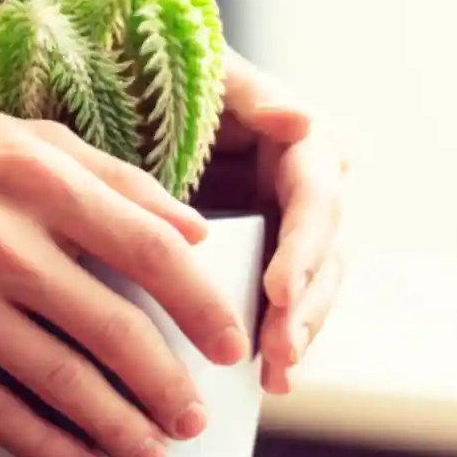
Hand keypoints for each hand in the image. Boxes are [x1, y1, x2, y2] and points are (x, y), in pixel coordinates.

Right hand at [0, 106, 248, 456]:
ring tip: (153, 452)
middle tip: (195, 419)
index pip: (150, 252)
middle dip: (167, 386)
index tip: (228, 348)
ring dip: (119, 427)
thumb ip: (113, 178)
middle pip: (113, 330)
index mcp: (39, 180)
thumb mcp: (22, 140)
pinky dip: (46, 447)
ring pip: (60, 381)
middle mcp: (0, 240)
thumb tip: (192, 229)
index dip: (200, 308)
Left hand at [192, 49, 348, 393]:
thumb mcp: (209, 77)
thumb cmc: (171, 76)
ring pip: (311, 287)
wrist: (133, 100)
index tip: (279, 290)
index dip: (304, 246)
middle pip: (323, 254)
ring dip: (298, 332)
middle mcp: (308, 189)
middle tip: (280, 351)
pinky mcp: (266, 256)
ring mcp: (288, 227)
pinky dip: (277, 337)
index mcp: (304, 144)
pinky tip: (269, 380)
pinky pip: (283, 302)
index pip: (317, 198)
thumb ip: (253, 96)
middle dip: (305, 306)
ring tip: (276, 377)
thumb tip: (302, 120)